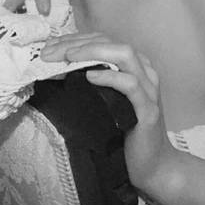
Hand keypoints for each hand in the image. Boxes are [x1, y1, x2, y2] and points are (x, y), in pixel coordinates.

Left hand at [40, 33, 176, 192]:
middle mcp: (144, 71)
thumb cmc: (126, 133)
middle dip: (78, 43)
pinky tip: (90, 76)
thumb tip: (58, 69)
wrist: (154, 166)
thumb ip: (93, 83)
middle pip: (111, 42)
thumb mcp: (107, 101)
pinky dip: (110, 77)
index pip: (103, 40)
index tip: (50, 46)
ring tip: (68, 56)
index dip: (76, 39)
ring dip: (93, 52)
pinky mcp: (148, 110)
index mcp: (134, 66)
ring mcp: (149, 89)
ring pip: (125, 54)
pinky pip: (131, 85)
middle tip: (50, 52)